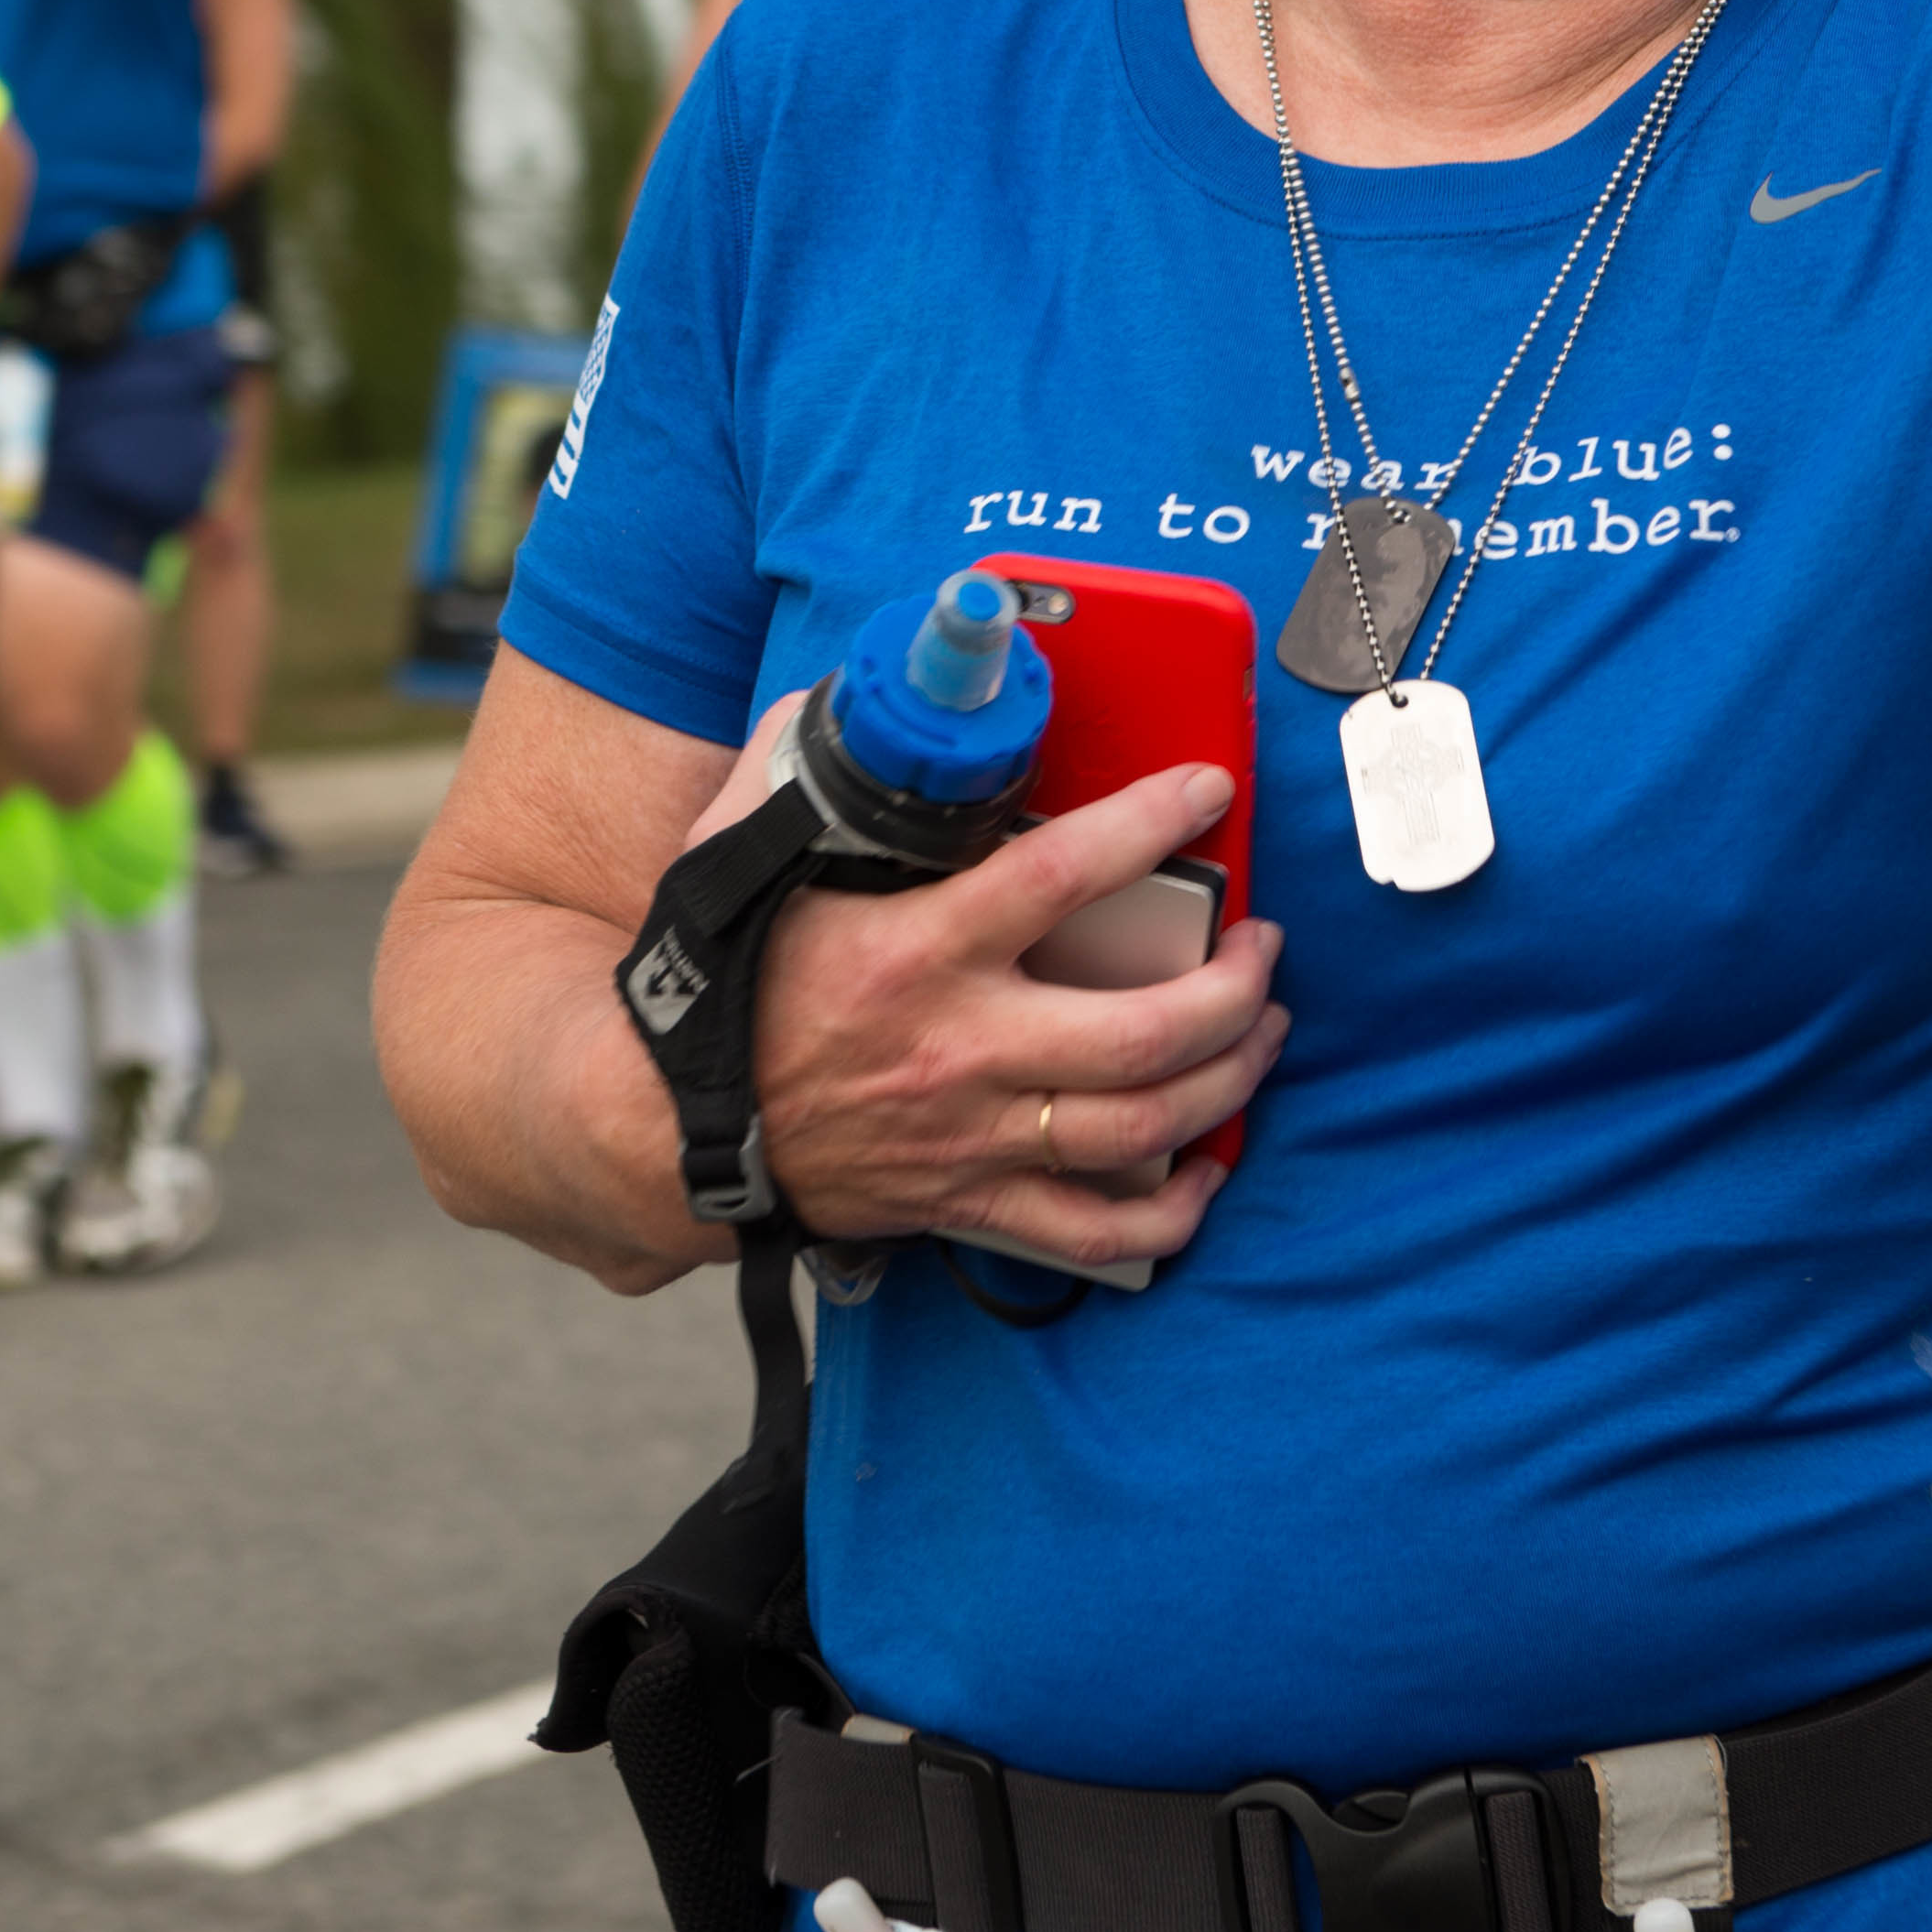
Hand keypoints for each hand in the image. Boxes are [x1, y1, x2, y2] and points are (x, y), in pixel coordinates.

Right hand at [743, 709, 1287, 1275]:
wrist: (668, 1123)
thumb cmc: (722, 981)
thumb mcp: (745, 854)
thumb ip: (801, 769)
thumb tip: (849, 699)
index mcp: (917, 950)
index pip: (1063, 875)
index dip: (1151, 823)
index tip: (1206, 789)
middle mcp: (961, 1049)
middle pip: (1145, 1030)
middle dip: (1236, 986)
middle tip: (1262, 946)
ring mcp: (973, 1135)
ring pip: (1144, 1128)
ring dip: (1230, 1081)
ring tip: (1261, 1031)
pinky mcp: (969, 1201)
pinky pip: (1095, 1232)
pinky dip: (1169, 1213)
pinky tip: (1205, 1168)